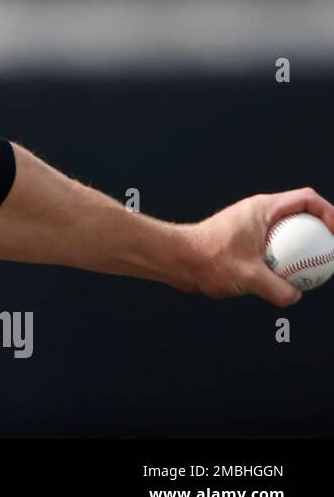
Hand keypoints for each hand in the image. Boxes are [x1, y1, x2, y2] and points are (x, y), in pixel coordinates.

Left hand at [184, 187, 333, 306]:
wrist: (177, 260)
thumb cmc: (207, 260)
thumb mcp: (246, 276)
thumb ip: (275, 288)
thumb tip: (294, 296)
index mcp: (263, 208)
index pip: (307, 199)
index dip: (330, 213)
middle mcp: (260, 213)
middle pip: (303, 215)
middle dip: (322, 233)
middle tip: (330, 257)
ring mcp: (253, 226)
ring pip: (290, 233)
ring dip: (305, 249)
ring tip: (315, 271)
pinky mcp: (247, 241)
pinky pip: (277, 247)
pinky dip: (288, 259)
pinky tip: (290, 280)